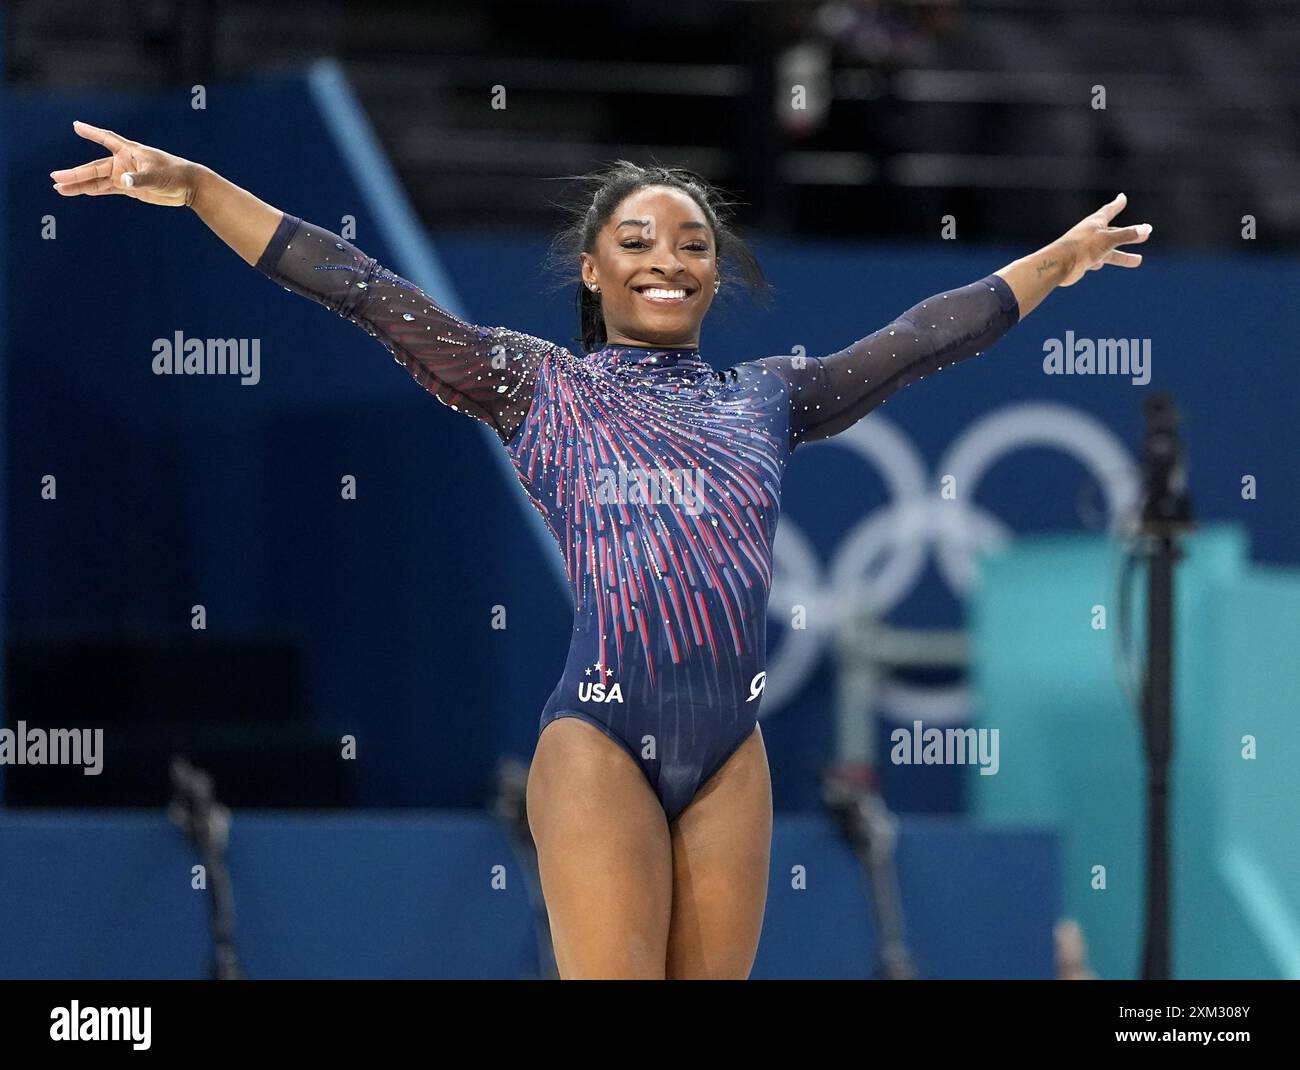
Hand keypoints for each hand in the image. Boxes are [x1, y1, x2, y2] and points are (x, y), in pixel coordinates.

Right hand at [50, 120, 201, 207]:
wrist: (188, 186)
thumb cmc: (175, 174)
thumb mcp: (157, 176)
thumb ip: (139, 179)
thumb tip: (123, 182)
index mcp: (129, 152)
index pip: (106, 139)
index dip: (92, 133)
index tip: (76, 125)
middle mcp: (123, 162)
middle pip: (94, 167)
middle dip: (75, 173)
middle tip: (56, 178)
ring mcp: (124, 175)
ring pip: (97, 180)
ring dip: (79, 184)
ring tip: (59, 188)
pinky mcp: (129, 188)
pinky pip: (106, 188)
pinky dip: (92, 190)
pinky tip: (79, 192)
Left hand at [1054, 192, 1151, 286]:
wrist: (1059, 265)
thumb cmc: (1082, 247)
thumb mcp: (1108, 239)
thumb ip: (1127, 235)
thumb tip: (1147, 229)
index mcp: (1095, 223)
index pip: (1109, 210)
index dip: (1117, 204)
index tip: (1122, 197)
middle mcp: (1091, 233)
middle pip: (1115, 233)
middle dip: (1129, 235)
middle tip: (1145, 235)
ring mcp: (1086, 248)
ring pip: (1109, 251)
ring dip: (1122, 255)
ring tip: (1138, 260)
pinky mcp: (1082, 261)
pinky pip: (1095, 260)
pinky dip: (1102, 261)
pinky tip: (1102, 264)